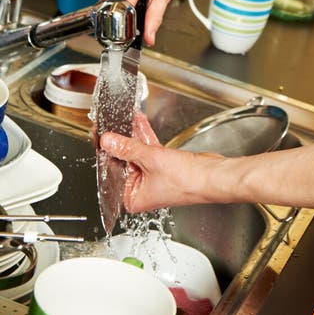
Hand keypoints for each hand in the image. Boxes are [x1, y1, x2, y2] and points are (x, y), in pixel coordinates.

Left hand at [100, 113, 223, 212]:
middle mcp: (141, 189)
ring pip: (137, 152)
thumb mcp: (151, 160)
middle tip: (112, 123)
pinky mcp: (164, 166)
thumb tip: (108, 141)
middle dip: (121, 140)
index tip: (100, 134)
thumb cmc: (186, 181)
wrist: (212, 176)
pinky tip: (140, 123)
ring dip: (134, 135)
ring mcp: (153, 177)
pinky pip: (149, 149)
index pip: (113, 171)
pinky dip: (145, 137)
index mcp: (132, 197)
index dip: (107, 151)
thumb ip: (128, 148)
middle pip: (124, 160)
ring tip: (126, 117)